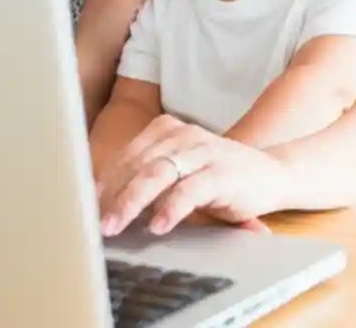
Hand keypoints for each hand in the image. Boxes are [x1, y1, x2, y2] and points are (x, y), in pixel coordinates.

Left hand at [96, 115, 292, 236]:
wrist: (272, 174)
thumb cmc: (217, 177)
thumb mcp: (179, 172)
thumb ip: (147, 180)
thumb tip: (101, 204)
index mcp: (165, 129)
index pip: (125, 155)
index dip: (102, 181)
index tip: (83, 205)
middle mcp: (181, 135)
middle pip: (136, 165)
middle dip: (111, 196)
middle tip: (94, 221)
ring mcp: (202, 151)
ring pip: (157, 174)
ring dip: (131, 202)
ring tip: (115, 225)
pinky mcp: (221, 173)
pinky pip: (189, 190)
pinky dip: (171, 208)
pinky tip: (159, 226)